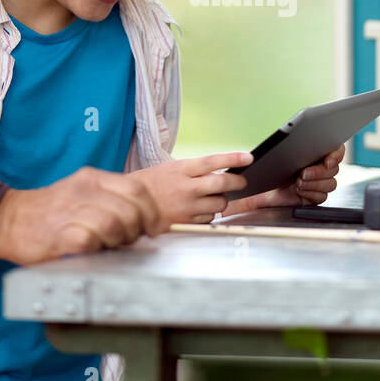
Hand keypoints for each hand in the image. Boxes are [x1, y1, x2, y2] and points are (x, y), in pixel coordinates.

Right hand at [0, 166, 164, 264]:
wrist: (6, 220)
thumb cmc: (50, 212)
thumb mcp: (83, 194)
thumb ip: (112, 201)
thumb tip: (144, 221)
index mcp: (94, 179)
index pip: (138, 190)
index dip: (152, 212)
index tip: (154, 229)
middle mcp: (85, 190)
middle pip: (132, 210)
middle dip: (137, 231)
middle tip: (127, 241)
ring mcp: (71, 211)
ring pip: (115, 224)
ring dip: (118, 241)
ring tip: (107, 246)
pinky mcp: (60, 234)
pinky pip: (91, 240)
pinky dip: (97, 248)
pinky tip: (90, 250)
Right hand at [129, 151, 254, 223]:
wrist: (131, 205)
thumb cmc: (151, 185)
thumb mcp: (171, 169)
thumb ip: (194, 171)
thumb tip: (219, 172)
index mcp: (182, 169)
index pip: (213, 161)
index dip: (233, 159)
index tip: (248, 158)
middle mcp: (187, 187)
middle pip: (222, 183)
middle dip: (237, 183)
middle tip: (241, 182)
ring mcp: (188, 206)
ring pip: (220, 204)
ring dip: (221, 200)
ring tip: (211, 198)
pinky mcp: (187, 222)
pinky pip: (209, 219)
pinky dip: (209, 215)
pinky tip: (199, 211)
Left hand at [236, 142, 345, 212]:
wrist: (260, 189)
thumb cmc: (268, 168)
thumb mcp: (276, 153)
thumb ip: (286, 146)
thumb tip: (287, 142)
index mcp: (316, 151)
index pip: (337, 150)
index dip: (336, 155)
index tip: (328, 161)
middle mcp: (320, 166)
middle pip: (333, 169)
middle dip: (319, 172)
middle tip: (303, 173)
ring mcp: (319, 182)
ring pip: (330, 184)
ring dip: (314, 183)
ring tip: (298, 182)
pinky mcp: (314, 196)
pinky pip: (321, 196)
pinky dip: (310, 193)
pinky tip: (299, 191)